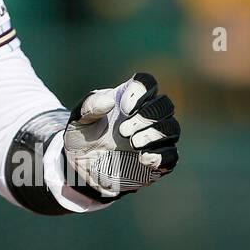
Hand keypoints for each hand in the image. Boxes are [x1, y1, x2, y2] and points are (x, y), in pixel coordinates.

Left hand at [62, 72, 179, 200]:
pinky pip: (171, 156)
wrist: (81, 166)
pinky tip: (143, 158)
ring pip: (172, 128)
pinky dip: (160, 156)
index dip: (141, 91)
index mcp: (128, 98)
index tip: (124, 107)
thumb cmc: (81, 136)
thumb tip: (110, 101)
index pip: (146, 83)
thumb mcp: (78, 119)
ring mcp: (154, 138)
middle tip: (123, 131)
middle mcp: (145, 115)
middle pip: (164, 104)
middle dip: (148, 115)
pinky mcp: (157, 161)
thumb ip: (90, 106)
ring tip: (132, 143)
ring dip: (154, 134)